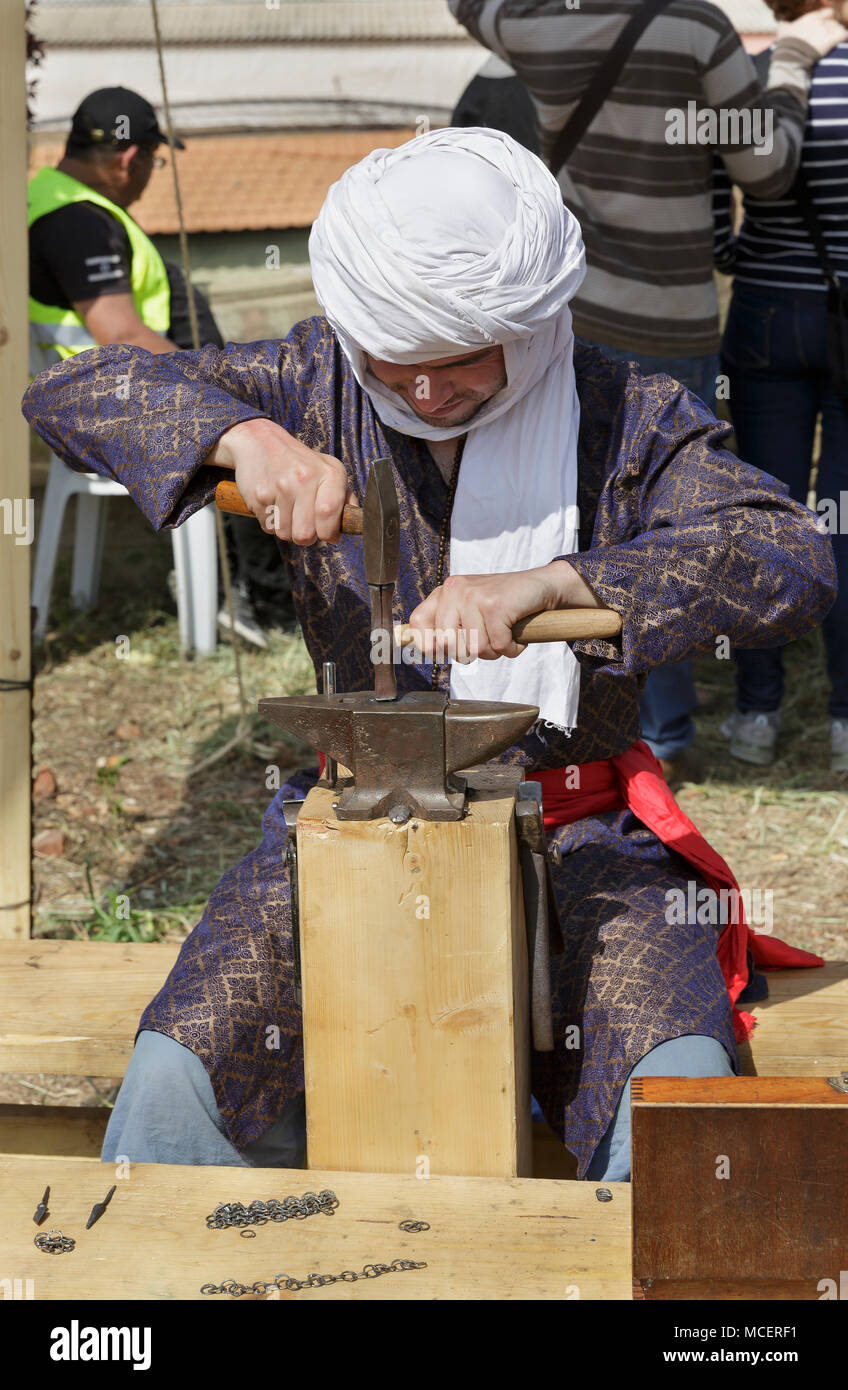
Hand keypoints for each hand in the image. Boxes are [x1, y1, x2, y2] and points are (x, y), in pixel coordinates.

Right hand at [214, 417, 353, 542]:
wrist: (260, 441)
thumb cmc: (299, 460)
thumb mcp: (328, 468)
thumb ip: (344, 495)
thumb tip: (354, 520)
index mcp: (328, 473)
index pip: (329, 515)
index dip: (329, 533)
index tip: (328, 533)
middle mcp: (304, 479)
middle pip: (306, 534)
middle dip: (307, 536)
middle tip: (306, 522)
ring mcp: (280, 488)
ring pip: (286, 534)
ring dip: (288, 530)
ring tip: (289, 511)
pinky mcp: (260, 496)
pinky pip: (269, 528)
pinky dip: (272, 523)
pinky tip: (275, 505)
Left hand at [407, 566, 566, 662]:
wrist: (542, 586)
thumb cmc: (505, 604)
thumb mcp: (470, 612)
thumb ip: (449, 628)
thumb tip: (428, 650)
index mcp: (445, 592)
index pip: (418, 623)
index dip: (429, 645)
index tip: (446, 650)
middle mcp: (454, 590)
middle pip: (447, 644)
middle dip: (471, 652)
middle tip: (488, 639)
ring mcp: (474, 596)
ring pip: (475, 649)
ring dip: (495, 650)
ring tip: (504, 634)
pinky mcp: (494, 605)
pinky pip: (497, 646)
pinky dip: (512, 648)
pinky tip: (516, 633)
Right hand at [775, 7, 847, 57]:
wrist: (790, 56)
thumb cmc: (785, 45)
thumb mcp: (782, 32)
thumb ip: (785, 25)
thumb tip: (783, 25)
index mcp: (810, 18)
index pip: (825, 13)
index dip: (826, 19)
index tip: (823, 25)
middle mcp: (820, 22)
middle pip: (832, 20)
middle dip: (831, 26)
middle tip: (828, 35)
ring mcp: (826, 30)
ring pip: (838, 26)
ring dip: (836, 32)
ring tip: (833, 40)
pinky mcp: (831, 41)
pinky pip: (843, 34)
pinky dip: (843, 36)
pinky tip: (840, 40)